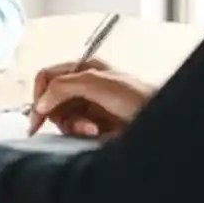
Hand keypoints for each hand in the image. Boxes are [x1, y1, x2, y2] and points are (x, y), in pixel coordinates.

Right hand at [28, 59, 154, 137]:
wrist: (166, 123)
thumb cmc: (141, 97)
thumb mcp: (98, 83)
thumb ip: (64, 86)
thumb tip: (40, 102)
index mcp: (85, 68)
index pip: (47, 77)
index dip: (39, 95)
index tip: (37, 117)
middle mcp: (86, 86)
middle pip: (52, 101)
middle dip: (59, 114)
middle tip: (75, 124)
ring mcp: (92, 107)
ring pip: (63, 119)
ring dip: (73, 127)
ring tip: (91, 130)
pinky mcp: (98, 127)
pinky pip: (75, 133)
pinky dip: (81, 135)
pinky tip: (97, 134)